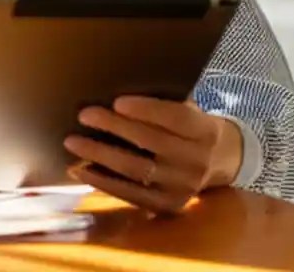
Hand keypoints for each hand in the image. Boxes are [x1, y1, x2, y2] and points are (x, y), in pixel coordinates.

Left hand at [63, 96, 242, 214]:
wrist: (221, 162)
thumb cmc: (192, 126)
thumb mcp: (189, 109)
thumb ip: (164, 102)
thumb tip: (118, 89)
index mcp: (205, 131)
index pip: (175, 118)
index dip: (146, 109)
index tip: (116, 101)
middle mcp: (196, 161)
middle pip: (151, 142)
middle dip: (114, 127)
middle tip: (84, 114)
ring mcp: (182, 187)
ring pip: (136, 170)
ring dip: (100, 155)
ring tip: (73, 142)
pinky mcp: (167, 205)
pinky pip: (131, 194)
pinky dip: (103, 181)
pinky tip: (80, 169)